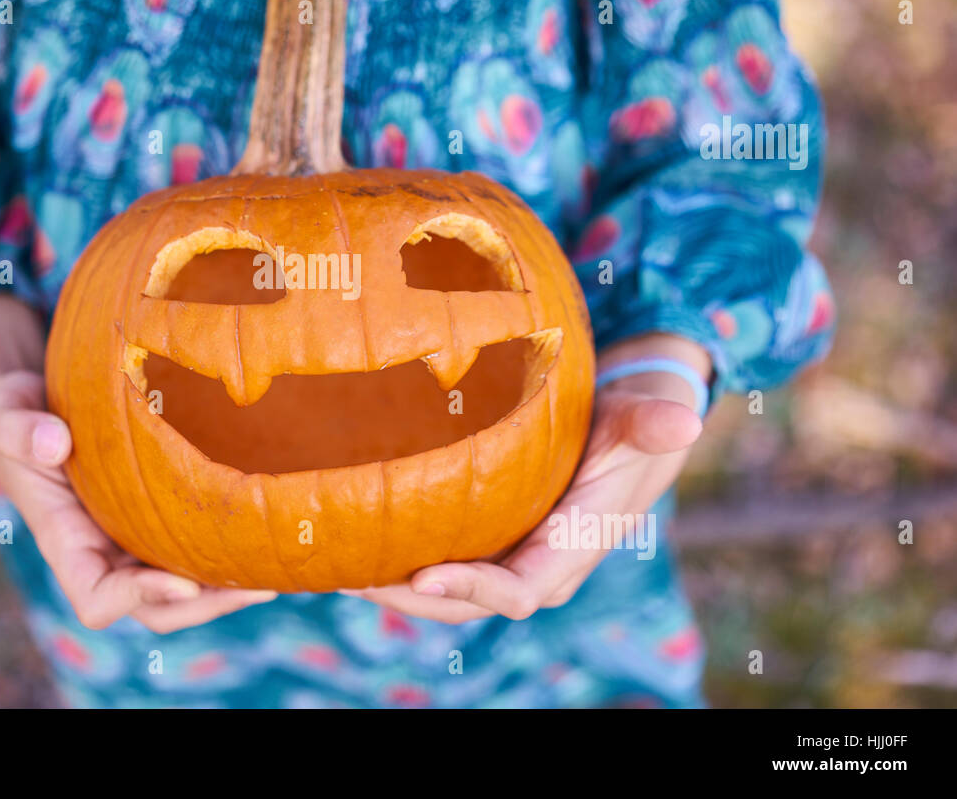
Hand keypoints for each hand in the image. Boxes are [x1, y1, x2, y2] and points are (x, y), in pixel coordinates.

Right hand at [0, 294, 276, 632]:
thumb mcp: (4, 410)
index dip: (137, 600)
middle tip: (259, 582)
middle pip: (155, 607)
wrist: (29, 402)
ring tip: (277, 564)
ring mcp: (130, 537)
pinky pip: (192, 546)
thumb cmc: (13, 409)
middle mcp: (102, 550)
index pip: (97, 598)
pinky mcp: (154, 515)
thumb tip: (52, 442)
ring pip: (183, 585)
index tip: (181, 583)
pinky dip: (227, 546)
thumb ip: (17, 428)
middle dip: (206, 603)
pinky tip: (268, 527)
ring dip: (226, 584)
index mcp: (65, 538)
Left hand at [344, 332, 708, 622]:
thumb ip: (654, 421)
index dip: (470, 589)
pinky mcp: (489, 538)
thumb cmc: (635, 416)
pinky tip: (352, 531)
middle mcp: (536, 565)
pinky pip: (440, 558)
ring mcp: (508, 555)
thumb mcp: (647, 415)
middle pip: (465, 603)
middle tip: (349, 572)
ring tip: (335, 563)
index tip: (419, 573)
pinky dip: (398, 553)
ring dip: (392, 582)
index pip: (518, 591)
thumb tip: (682, 423)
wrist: (628, 423)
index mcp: (573, 548)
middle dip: (408, 596)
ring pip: (443, 590)